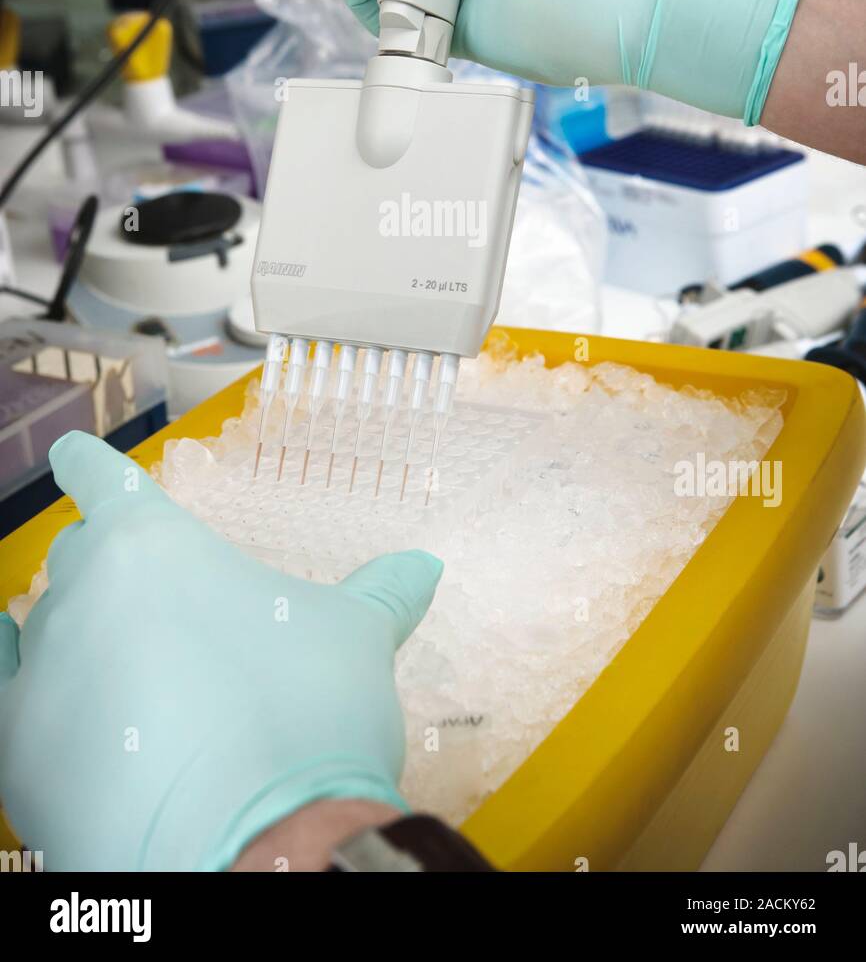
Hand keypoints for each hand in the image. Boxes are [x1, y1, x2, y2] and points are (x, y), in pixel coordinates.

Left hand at [0, 432, 441, 870]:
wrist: (252, 848)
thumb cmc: (305, 716)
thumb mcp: (356, 638)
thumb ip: (382, 593)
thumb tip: (424, 566)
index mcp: (154, 543)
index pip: (103, 480)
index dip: (90, 464)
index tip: (73, 453)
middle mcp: (83, 592)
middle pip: (83, 558)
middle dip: (110, 566)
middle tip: (158, 599)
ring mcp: (44, 669)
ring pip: (49, 627)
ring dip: (83, 633)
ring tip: (132, 667)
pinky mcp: (20, 746)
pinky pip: (4, 684)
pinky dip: (16, 671)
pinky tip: (25, 665)